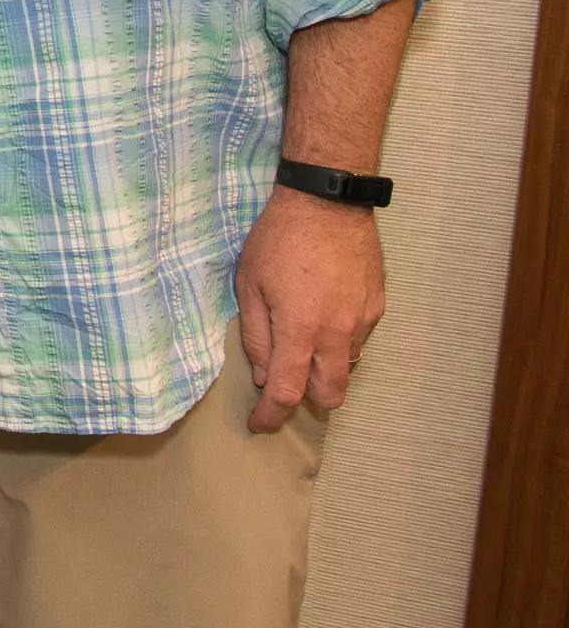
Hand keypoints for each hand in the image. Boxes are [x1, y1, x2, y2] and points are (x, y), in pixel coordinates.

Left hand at [237, 185, 385, 431]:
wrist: (328, 203)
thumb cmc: (279, 238)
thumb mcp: (249, 284)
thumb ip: (256, 335)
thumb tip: (262, 374)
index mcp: (301, 329)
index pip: (288, 392)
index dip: (271, 414)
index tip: (259, 423)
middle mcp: (338, 332)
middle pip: (330, 394)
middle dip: (306, 399)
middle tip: (283, 385)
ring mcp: (363, 321)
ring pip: (346, 368)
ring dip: (323, 368)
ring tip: (300, 340)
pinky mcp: (378, 307)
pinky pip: (358, 342)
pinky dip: (338, 343)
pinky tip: (322, 317)